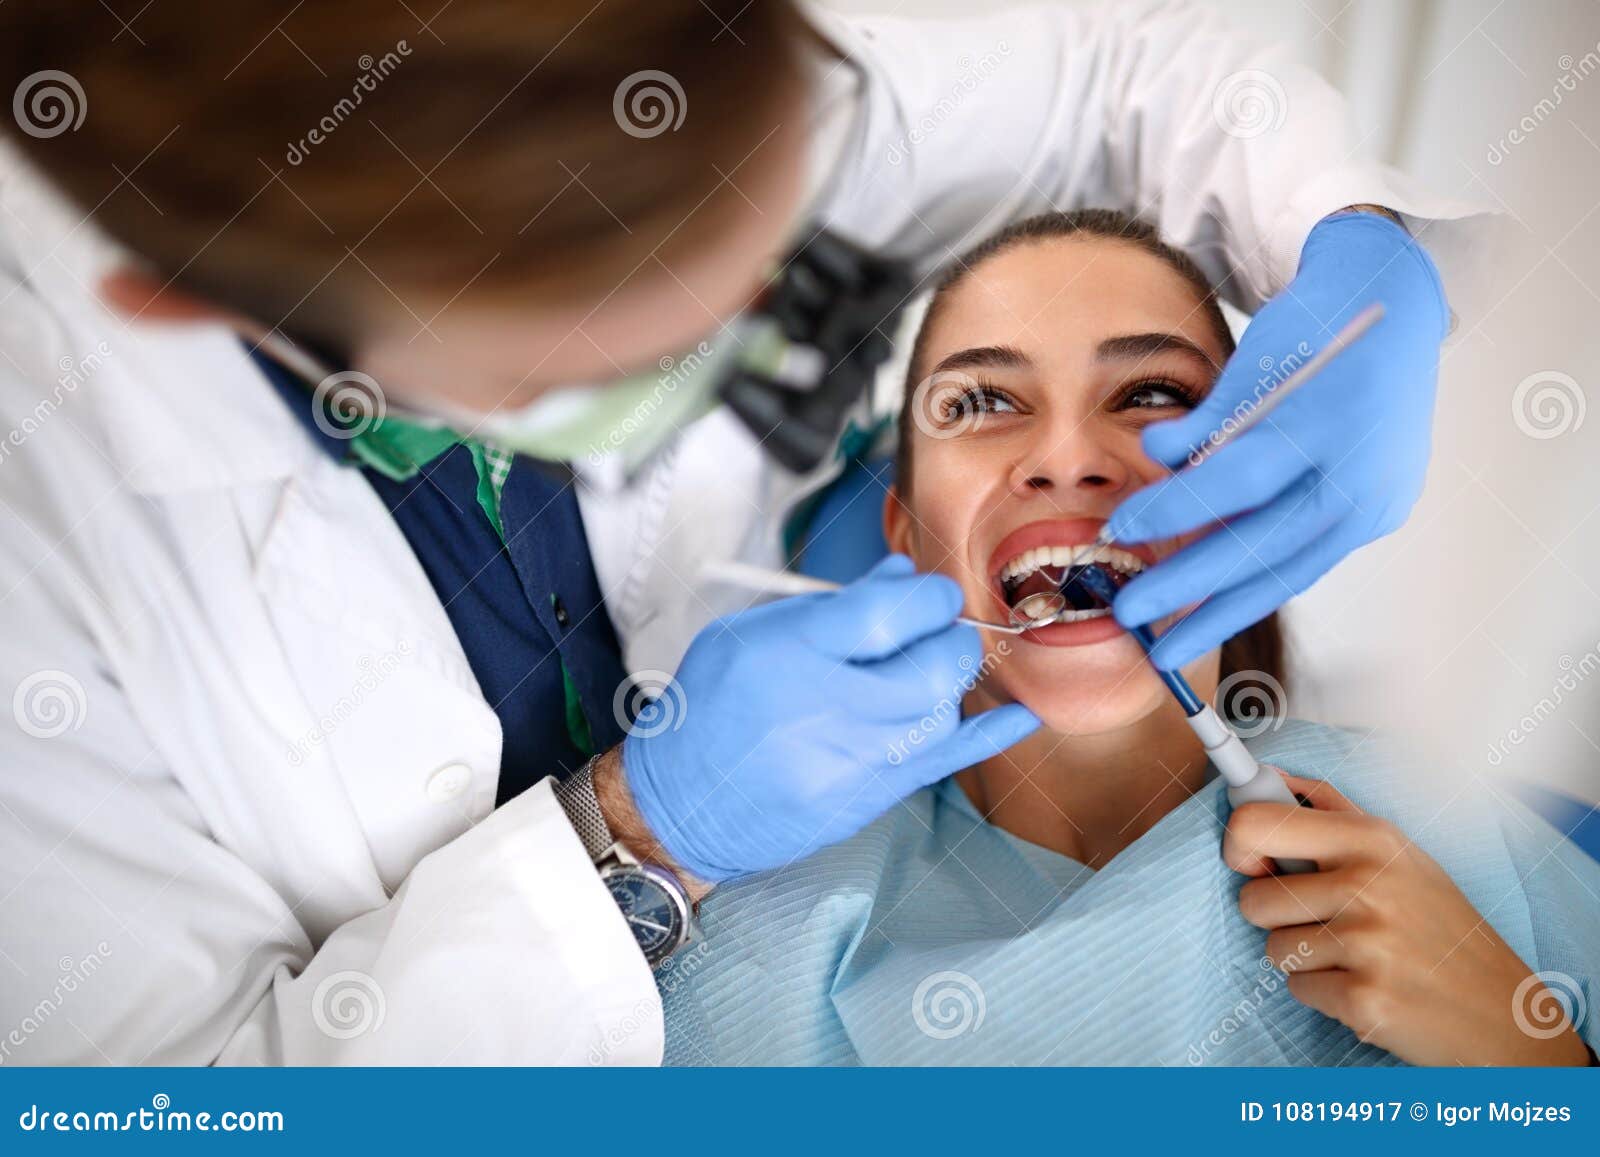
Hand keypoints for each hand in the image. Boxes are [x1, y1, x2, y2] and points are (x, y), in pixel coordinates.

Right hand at [621, 554, 1039, 880]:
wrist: (681, 804)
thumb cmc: (711, 708)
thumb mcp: (750, 633)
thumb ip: (830, 604)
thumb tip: (901, 578)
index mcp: (791, 651)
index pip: (892, 610)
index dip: (925, 594)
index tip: (924, 595)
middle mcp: (828, 707)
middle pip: (932, 662)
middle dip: (949, 635)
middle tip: (937, 629)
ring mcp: (853, 760)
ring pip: (942, 709)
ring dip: (948, 680)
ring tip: (926, 669)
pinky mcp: (868, 798)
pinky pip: (947, 763)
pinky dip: (989, 735)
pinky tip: (1020, 716)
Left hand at [1107, 211, 1450, 669]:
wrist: (1398, 310)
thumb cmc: (1316, 325)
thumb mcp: (1256, 358)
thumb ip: (1207, 419)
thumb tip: (1154, 455)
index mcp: (1329, 422)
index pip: (1238, 480)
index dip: (1174, 510)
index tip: (1119, 530)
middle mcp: (1362, 472)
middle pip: (1264, 545)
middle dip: (1190, 589)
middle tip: (1131, 617)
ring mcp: (1380, 500)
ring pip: (1290, 571)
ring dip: (1224, 612)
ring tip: (1171, 646)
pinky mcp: (1382, 514)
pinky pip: (1308, 560)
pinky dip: (1257, 585)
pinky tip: (1214, 611)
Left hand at [1227, 773, 1589, 1066]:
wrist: (1501, 1012)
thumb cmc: (1437, 925)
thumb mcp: (1398, 852)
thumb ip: (1330, 811)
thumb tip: (1269, 776)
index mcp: (1370, 838)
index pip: (1255, 821)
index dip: (1237, 845)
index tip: (1248, 861)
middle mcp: (1367, 883)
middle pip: (1252, 897)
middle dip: (1271, 915)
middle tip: (1317, 921)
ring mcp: (1367, 942)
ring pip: (1274, 948)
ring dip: (1304, 959)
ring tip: (1357, 956)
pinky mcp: (1365, 998)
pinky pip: (1298, 990)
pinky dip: (1325, 995)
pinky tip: (1369, 987)